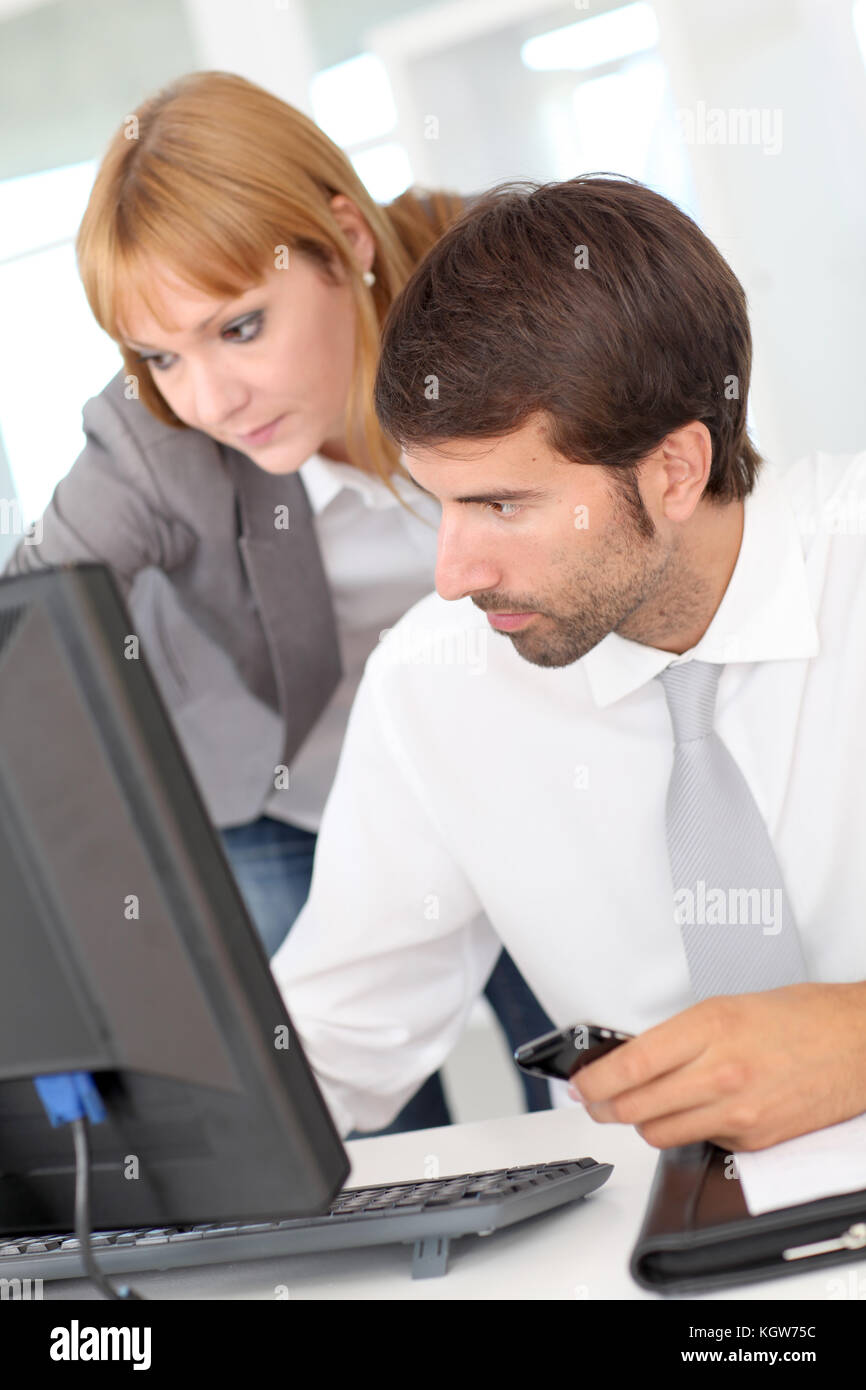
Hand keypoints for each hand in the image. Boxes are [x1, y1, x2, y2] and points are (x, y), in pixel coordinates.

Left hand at [568, 982, 865, 1150]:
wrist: (857, 1043)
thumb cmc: (801, 1017)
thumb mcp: (728, 1007)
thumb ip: (681, 1034)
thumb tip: (634, 1056)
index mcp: (710, 1026)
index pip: (630, 1064)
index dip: (593, 1080)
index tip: (578, 1083)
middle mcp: (720, 1071)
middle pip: (635, 1106)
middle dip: (603, 1107)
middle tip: (593, 1100)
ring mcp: (738, 1111)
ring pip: (659, 1133)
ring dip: (639, 1123)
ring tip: (635, 1108)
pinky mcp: (754, 1140)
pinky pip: (700, 1142)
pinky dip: (687, 1130)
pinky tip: (692, 1111)